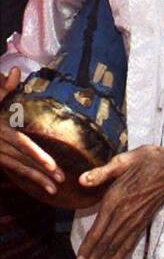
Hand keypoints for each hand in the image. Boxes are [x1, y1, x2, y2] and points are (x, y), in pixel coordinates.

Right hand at [0, 67, 65, 198]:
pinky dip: (28, 178)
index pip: (21, 144)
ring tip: (55, 189)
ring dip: (37, 179)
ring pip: (19, 169)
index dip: (36, 155)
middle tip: (61, 179)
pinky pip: (15, 170)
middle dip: (42, 171)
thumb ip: (4, 87)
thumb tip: (17, 69)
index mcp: (0, 129)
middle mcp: (0, 145)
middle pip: (24, 160)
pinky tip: (42, 185)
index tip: (53, 165)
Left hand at [75, 145, 163, 258]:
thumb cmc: (150, 160)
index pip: (99, 229)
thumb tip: (81, 180)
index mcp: (116, 200)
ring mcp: (135, 220)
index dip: (88, 246)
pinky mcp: (144, 221)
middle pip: (106, 244)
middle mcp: (125, 215)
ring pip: (116, 246)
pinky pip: (130, 242)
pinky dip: (121, 255)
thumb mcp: (126, 160)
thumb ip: (103, 172)